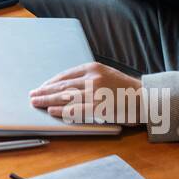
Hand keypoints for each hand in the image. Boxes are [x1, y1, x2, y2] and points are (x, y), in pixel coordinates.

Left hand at [28, 62, 143, 124]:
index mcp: (93, 68)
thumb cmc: (125, 89)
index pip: (65, 75)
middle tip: (32, 95)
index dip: (50, 82)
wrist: (146, 99)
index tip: (41, 87)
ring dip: (48, 100)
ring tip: (36, 102)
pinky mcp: (99, 108)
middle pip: (62, 86)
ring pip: (65, 97)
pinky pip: (75, 110)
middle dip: (44, 91)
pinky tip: (51, 110)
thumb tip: (65, 85)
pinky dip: (61, 110)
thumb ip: (88, 77)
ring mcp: (95, 94)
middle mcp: (92, 79)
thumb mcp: (106, 74)